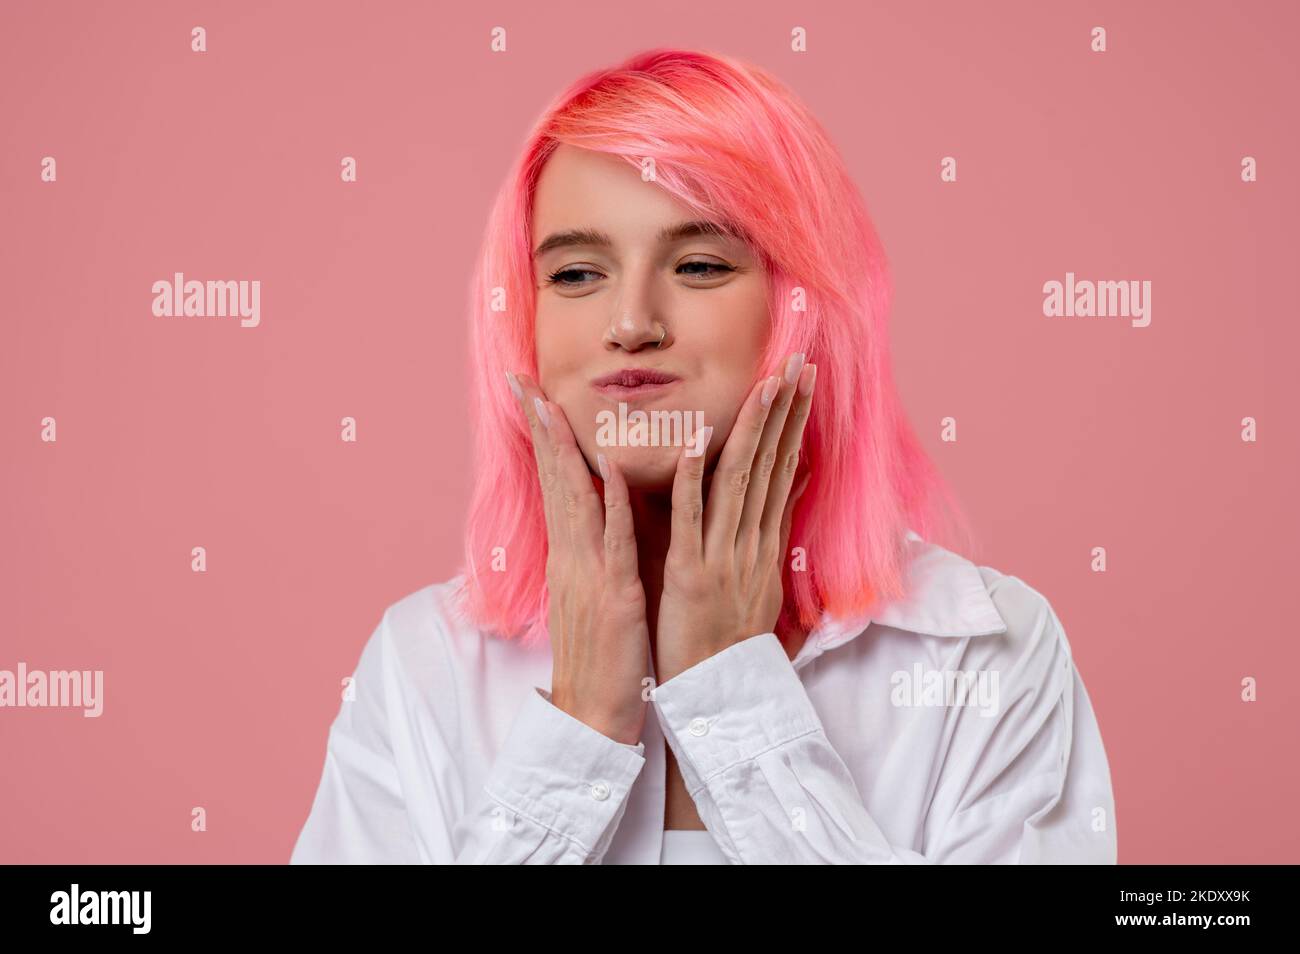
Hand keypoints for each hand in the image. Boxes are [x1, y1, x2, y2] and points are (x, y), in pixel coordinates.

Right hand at [507, 371, 651, 745]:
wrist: (593, 712)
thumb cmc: (599, 653)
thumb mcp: (590, 592)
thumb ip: (590, 548)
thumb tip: (593, 511)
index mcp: (568, 554)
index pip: (553, 481)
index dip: (542, 436)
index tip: (530, 393)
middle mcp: (571, 556)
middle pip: (553, 479)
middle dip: (540, 426)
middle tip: (524, 379)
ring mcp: (589, 573)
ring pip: (575, 499)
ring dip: (565, 451)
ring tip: (553, 404)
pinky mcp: (613, 594)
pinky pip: (611, 541)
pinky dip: (609, 503)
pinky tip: (607, 470)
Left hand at [654, 353, 816, 683]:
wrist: (716, 694)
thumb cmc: (730, 637)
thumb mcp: (763, 577)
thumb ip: (774, 525)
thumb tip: (793, 480)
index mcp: (763, 541)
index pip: (783, 467)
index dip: (794, 420)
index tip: (804, 378)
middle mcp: (750, 542)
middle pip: (771, 464)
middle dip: (786, 410)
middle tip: (799, 360)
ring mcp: (723, 557)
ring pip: (740, 481)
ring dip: (753, 429)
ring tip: (766, 383)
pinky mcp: (691, 575)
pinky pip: (692, 520)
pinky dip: (694, 479)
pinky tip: (698, 441)